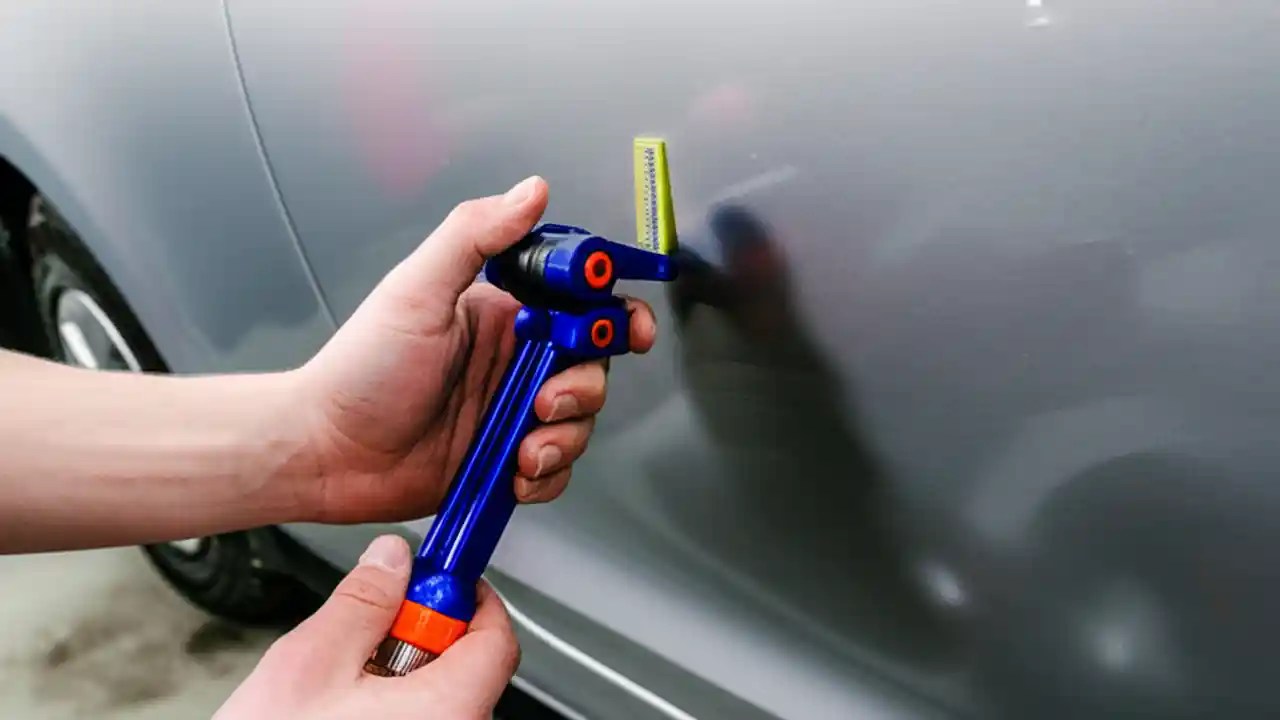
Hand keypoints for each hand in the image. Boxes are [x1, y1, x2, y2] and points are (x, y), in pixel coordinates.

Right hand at [215, 536, 516, 719]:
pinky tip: (342, 715)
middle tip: (369, 631)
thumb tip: (393, 560)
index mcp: (450, 711)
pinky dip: (394, 711)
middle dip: (423, 637)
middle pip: (469, 669)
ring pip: (441, 702)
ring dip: (402, 678)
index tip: (434, 578)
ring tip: (342, 686)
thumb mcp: (309, 664)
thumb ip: (362, 603)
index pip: (498, 638)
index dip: (468, 598)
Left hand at [289, 177, 656, 522]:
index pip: (580, 301)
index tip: (629, 328)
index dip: (615, 312)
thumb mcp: (417, 290)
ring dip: (565, 435)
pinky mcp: (505, 460)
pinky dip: (546, 474)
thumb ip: (475, 235)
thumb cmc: (361, 369)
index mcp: (503, 312)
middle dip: (585, 385)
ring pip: (581, 420)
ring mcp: (511, 411)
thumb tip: (531, 191)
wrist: (326, 452)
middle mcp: (515, 359)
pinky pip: (556, 468)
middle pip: (592, 364)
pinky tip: (514, 471)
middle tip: (547, 399)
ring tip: (524, 444)